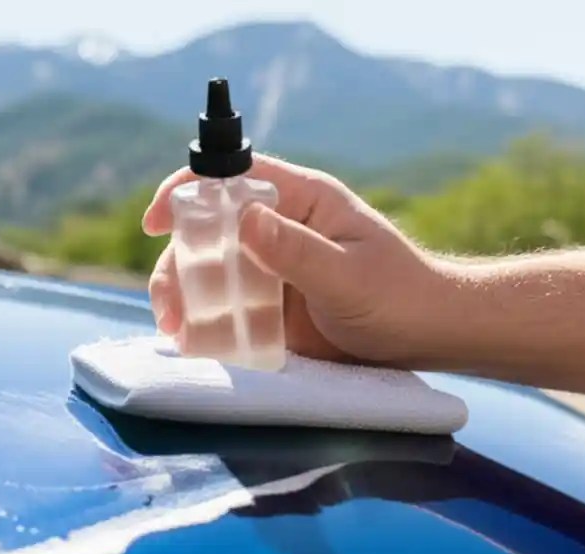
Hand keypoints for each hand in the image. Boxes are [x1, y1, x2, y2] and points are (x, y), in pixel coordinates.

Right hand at [142, 154, 456, 366]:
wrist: (429, 337)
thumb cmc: (402, 295)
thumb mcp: (348, 276)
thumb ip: (296, 250)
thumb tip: (243, 219)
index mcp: (302, 200)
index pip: (234, 178)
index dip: (187, 189)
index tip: (155, 221)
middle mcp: (279, 228)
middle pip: (207, 232)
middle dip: (178, 265)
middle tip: (169, 307)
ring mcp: (271, 268)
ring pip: (208, 272)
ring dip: (184, 298)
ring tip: (178, 332)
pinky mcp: (269, 307)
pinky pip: (224, 309)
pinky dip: (203, 324)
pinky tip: (195, 344)